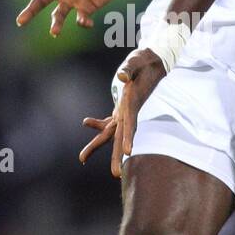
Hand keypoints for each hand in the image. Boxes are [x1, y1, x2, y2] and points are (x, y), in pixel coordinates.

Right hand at [11, 0, 129, 36]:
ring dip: (55, 24)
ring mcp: (72, 0)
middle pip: (40, 2)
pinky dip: (82, 23)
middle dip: (30, 11)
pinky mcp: (86, 9)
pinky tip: (87, 22)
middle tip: (20, 21)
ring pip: (57, 15)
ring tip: (54, 32)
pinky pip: (80, 19)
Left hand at [79, 47, 166, 176]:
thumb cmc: (144, 60)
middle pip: (121, 137)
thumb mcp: (136, 61)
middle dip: (116, 156)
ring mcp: (125, 111)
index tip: (128, 151)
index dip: (128, 137)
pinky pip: (108, 121)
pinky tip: (86, 122)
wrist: (153, 61)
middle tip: (115, 174)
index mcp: (132, 103)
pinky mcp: (121, 108)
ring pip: (110, 133)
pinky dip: (97, 124)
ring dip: (96, 145)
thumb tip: (121, 78)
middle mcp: (129, 111)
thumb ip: (128, 70)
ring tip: (81, 158)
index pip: (131, 124)